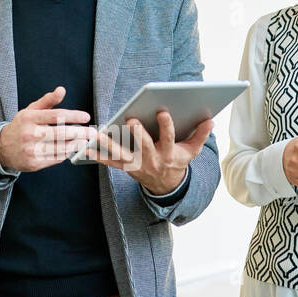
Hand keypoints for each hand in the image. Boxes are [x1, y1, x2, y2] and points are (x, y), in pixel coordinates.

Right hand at [0, 85, 93, 171]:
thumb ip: (47, 101)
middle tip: (92, 132)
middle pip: (60, 133)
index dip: (73, 116)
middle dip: (80, 132)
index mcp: (29, 118)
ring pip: (60, 147)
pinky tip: (72, 148)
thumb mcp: (30, 111)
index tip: (86, 117)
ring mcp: (31, 150)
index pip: (55, 115)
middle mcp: (30, 134)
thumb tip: (62, 90)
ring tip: (85, 141)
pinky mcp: (34, 163)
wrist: (2, 148)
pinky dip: (66, 153)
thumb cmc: (21, 127)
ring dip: (76, 144)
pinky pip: (55, 158)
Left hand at [86, 109, 213, 195]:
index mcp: (168, 153)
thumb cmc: (177, 160)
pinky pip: (110, 162)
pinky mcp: (126, 168)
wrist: (166, 185)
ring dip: (110, 144)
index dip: (166, 125)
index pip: (168, 137)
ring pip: (122, 154)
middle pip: (144, 146)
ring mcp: (138, 165)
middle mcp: (152, 159)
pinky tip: (87, 148)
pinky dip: (98, 156)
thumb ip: (200, 135)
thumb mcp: (192, 151)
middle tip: (131, 119)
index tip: (163, 111)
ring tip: (98, 133)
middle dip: (138, 133)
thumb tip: (211, 120)